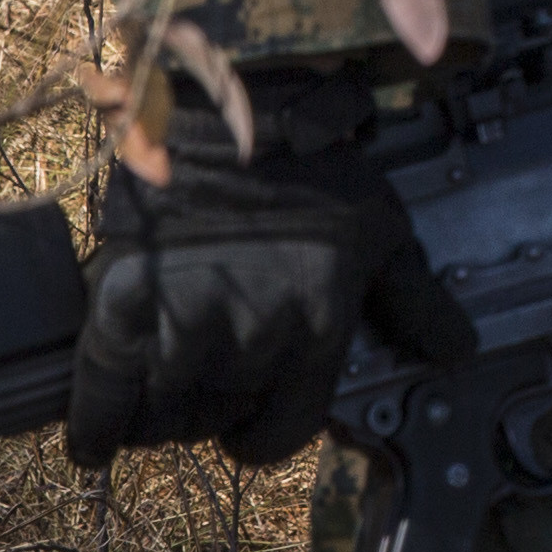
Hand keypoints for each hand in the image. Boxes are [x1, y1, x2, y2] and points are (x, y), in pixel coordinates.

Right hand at [67, 70, 471, 469]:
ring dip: (154, 414)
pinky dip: (93, 425)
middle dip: (207, 412)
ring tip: (158, 382)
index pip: (282, 434)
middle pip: (214, 425)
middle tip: (201, 374)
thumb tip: (458, 351)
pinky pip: (100, 396)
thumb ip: (419, 302)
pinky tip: (95, 437)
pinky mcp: (122, 305)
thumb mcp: (383, 234)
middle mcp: (255, 339)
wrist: (236, 113)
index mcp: (318, 330)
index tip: (246, 416)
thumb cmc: (316, 171)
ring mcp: (186, 325)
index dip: (260, 431)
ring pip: (160, 418)